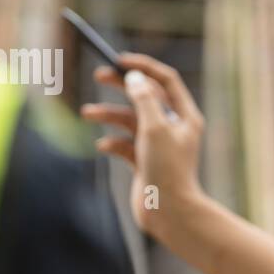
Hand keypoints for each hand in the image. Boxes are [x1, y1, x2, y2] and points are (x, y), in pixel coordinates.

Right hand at [80, 53, 206, 240]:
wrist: (168, 213)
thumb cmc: (167, 170)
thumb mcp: (154, 127)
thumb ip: (144, 99)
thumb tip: (134, 76)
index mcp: (185, 116)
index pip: (166, 80)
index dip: (144, 67)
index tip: (119, 60)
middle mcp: (174, 128)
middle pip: (146, 97)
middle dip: (122, 86)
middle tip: (99, 75)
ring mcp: (158, 146)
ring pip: (130, 121)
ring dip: (109, 115)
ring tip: (87, 114)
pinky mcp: (144, 162)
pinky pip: (125, 144)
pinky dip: (112, 142)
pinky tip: (104, 147)